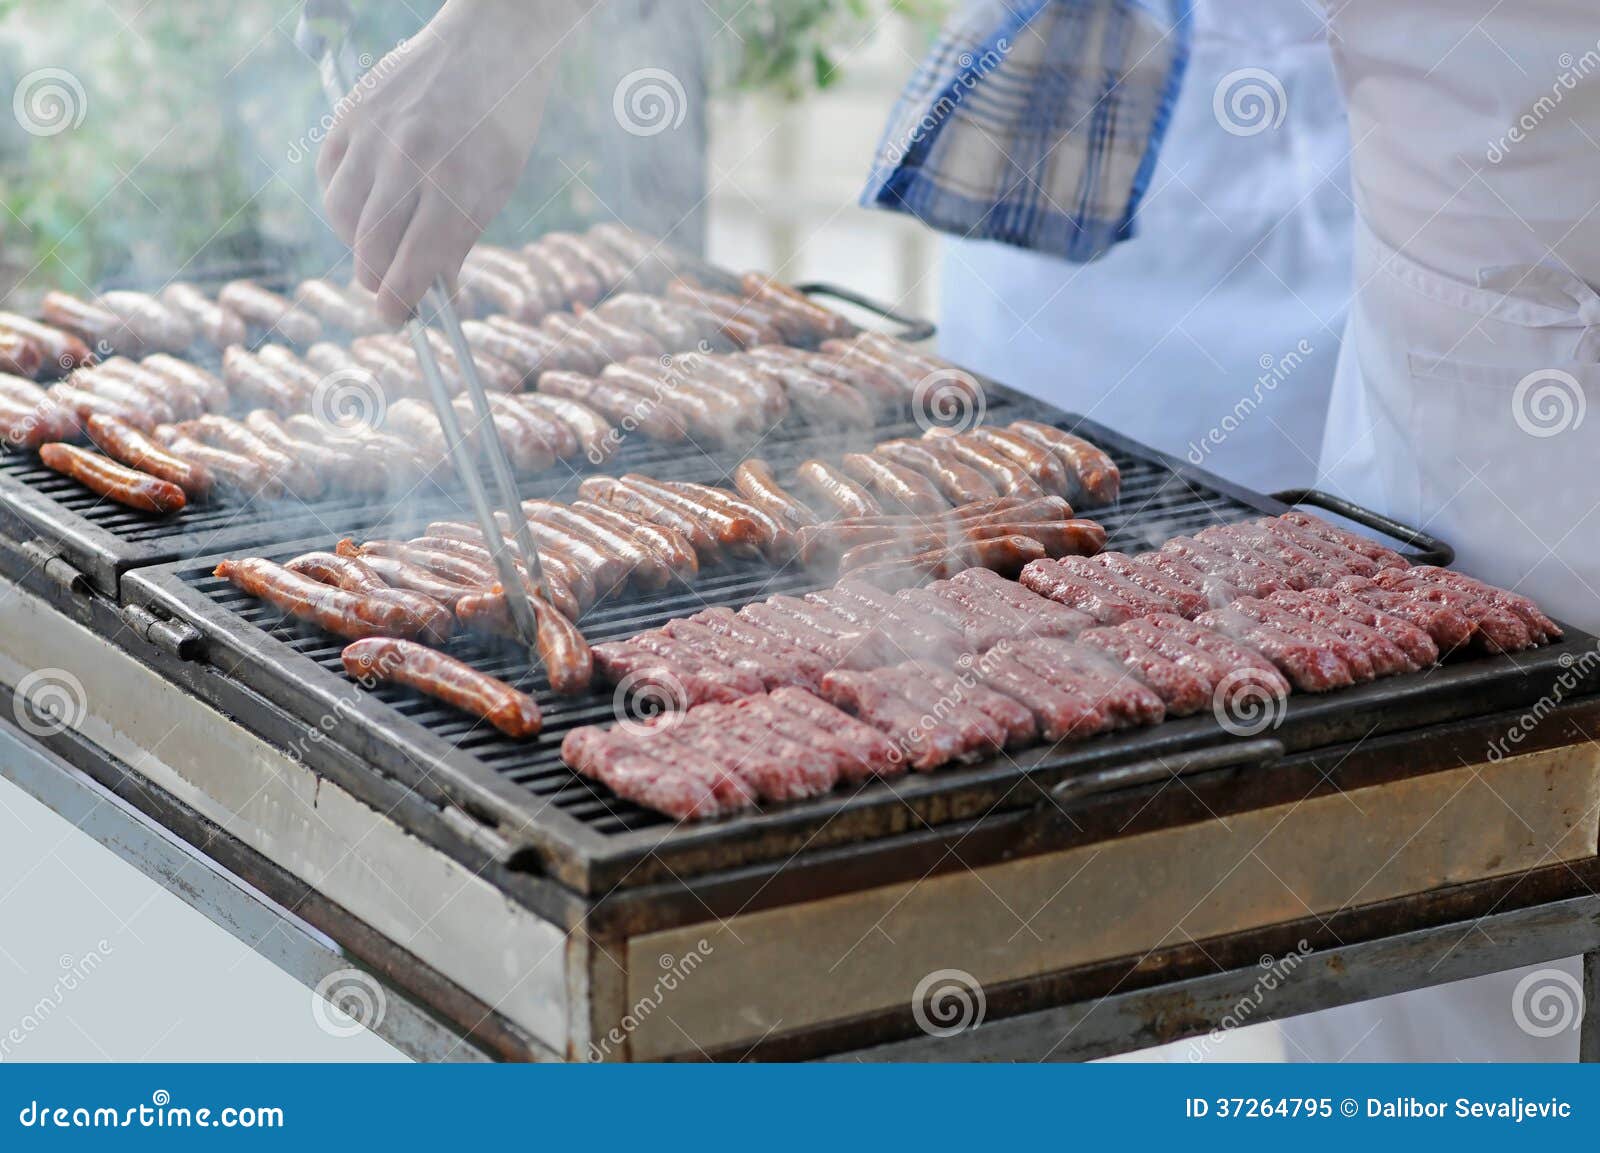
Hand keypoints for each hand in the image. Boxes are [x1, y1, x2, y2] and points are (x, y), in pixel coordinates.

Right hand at [316, 1, 585, 324]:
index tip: (397, 317)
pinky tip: (364, 209)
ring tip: (380, 248)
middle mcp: (408, 160)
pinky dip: (341, 204)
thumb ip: (460, 239)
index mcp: (455, 184)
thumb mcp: (497, 187)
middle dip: (378, 281)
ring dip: (358, 245)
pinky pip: (329, 177)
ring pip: (343, 216)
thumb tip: (436, 292)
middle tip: (390, 290)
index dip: (401, 303)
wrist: (489, 42)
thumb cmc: (501, 122)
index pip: (414, 266)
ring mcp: (373, 134)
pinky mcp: (350, 114)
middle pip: (371, 249)